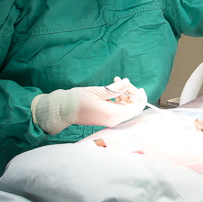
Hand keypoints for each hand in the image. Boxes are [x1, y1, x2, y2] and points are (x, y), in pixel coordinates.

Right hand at [32, 79, 146, 134]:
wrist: (62, 110)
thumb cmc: (77, 100)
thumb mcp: (98, 91)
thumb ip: (115, 89)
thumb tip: (127, 83)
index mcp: (113, 115)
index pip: (136, 108)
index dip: (140, 97)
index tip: (139, 87)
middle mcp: (113, 121)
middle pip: (131, 107)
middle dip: (130, 93)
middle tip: (122, 81)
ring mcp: (109, 121)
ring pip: (124, 107)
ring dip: (123, 94)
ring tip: (115, 81)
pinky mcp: (104, 118)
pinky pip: (117, 109)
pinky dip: (117, 99)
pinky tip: (111, 90)